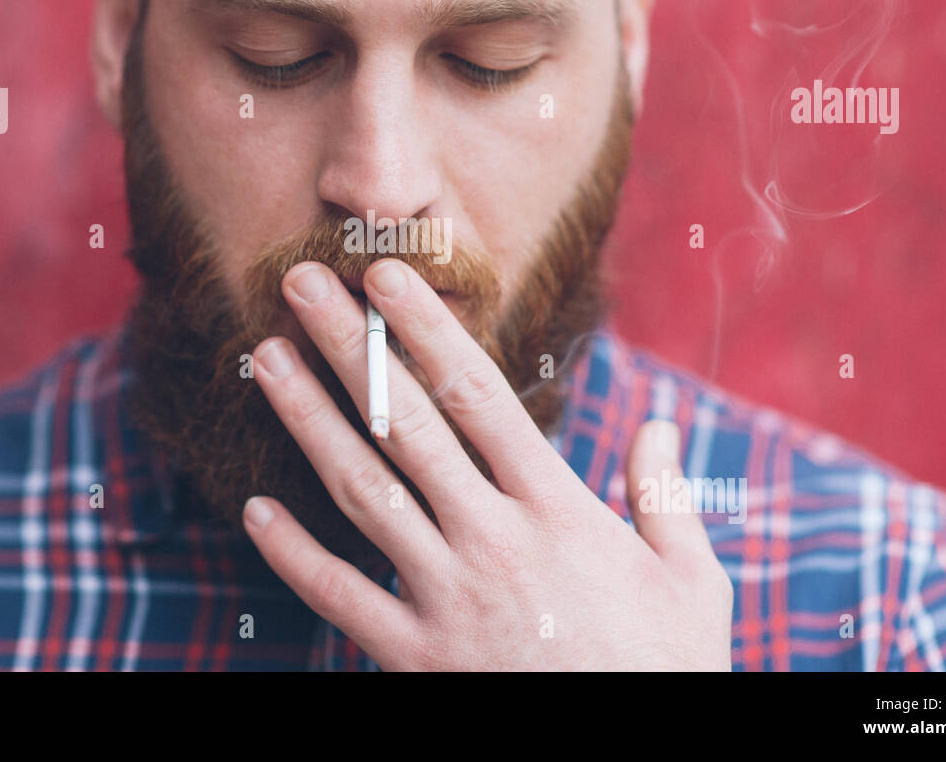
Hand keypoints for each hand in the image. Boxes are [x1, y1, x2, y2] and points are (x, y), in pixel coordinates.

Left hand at [241, 258, 732, 670]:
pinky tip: (254, 511)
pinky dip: (294, 556)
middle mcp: (493, 540)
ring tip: (264, 360)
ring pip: (362, 491)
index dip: (427, 329)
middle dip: (350, 346)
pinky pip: (341, 599)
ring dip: (308, 420)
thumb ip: (665, 496)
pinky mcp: (416, 659)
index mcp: (558, 509)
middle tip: (301, 284)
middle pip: (406, 424)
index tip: (387, 276)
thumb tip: (657, 424)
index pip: (478, 396)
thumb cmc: (666, 670)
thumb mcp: (691, 582)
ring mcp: (448, 598)